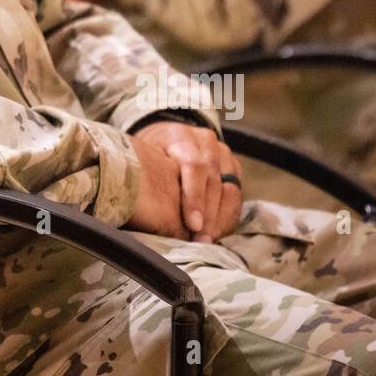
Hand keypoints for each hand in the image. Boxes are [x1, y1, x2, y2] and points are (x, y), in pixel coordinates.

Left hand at [128, 121, 242, 243]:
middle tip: (199, 240)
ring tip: (207, 240)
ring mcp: (222, 154)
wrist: (165, 135)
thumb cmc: (149, 152)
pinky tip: (216, 231)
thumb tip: (139, 206)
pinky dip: (227, 216)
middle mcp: (206, 142)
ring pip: (230, 190)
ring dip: (220, 219)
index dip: (195, 197)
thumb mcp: (141, 155)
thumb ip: (146, 174)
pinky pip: (236, 195)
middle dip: (208, 215)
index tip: (193, 225)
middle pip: (214, 181)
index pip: (194, 165)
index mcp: (181, 136)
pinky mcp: (232, 167)